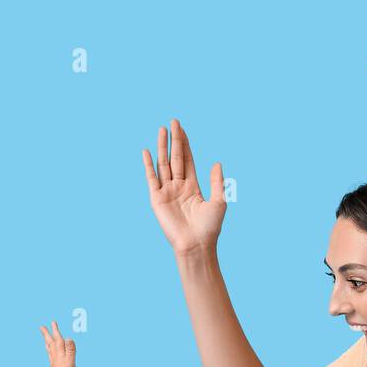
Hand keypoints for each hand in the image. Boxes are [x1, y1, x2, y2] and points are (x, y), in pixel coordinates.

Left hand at [40, 320, 74, 366]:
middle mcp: (56, 356)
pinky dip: (51, 353)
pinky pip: (52, 357)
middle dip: (47, 334)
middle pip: (50, 342)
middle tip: (42, 327)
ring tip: (46, 339)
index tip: (52, 322)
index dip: (55, 330)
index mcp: (59, 353)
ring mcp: (54, 362)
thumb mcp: (70, 361)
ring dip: (48, 342)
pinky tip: (52, 355)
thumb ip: (70, 349)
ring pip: (50, 349)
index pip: (58, 339)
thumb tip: (68, 338)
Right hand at [142, 118, 225, 255]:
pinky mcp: (157, 199)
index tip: (182, 129)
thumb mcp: (219, 202)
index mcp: (193, 187)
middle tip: (173, 121)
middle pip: (175, 158)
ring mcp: (167, 192)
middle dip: (175, 140)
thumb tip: (217, 162)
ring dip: (162, 147)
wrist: (196, 245)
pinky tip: (146, 151)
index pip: (187, 160)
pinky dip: (148, 165)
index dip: (185, 144)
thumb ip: (217, 182)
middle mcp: (179, 187)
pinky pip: (151, 178)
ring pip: (164, 164)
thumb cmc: (209, 228)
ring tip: (162, 129)